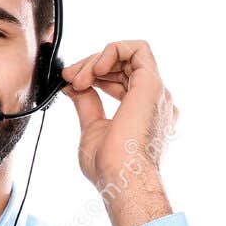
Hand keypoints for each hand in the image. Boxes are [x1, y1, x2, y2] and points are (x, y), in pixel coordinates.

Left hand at [63, 40, 178, 192]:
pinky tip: (95, 69)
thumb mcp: (92, 128)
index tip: (71, 84)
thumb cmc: (110, 166)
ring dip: (97, 61)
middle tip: (68, 78)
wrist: (122, 176)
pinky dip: (112, 50)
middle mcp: (156, 102)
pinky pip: (137, 49)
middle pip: (124, 66)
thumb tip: (73, 86)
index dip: (95, 76)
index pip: (123, 82)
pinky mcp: (152, 83)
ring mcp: (157, 92)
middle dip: (91, 66)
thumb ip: (88, 104)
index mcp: (146, 114)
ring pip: (129, 55)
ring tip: (77, 79)